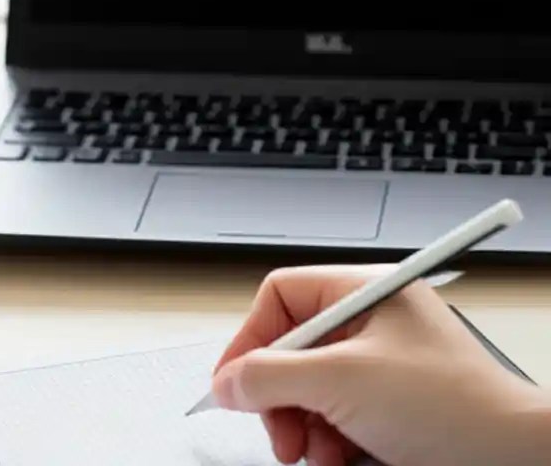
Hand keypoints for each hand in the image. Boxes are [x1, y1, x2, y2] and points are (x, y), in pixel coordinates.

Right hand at [210, 265, 549, 465]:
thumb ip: (269, 376)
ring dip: (300, 426)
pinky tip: (336, 458)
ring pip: (306, 391)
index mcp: (363, 293)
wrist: (513, 460)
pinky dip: (326, 443)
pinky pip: (333, 419)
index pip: (281, 297)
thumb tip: (228, 381)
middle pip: (288, 351)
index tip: (234, 381)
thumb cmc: (453, 406)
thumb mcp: (341, 381)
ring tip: (312, 452)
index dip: (251, 337)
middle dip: (277, 396)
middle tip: (278, 429)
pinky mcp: (388, 410)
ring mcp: (380, 369)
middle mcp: (371, 325)